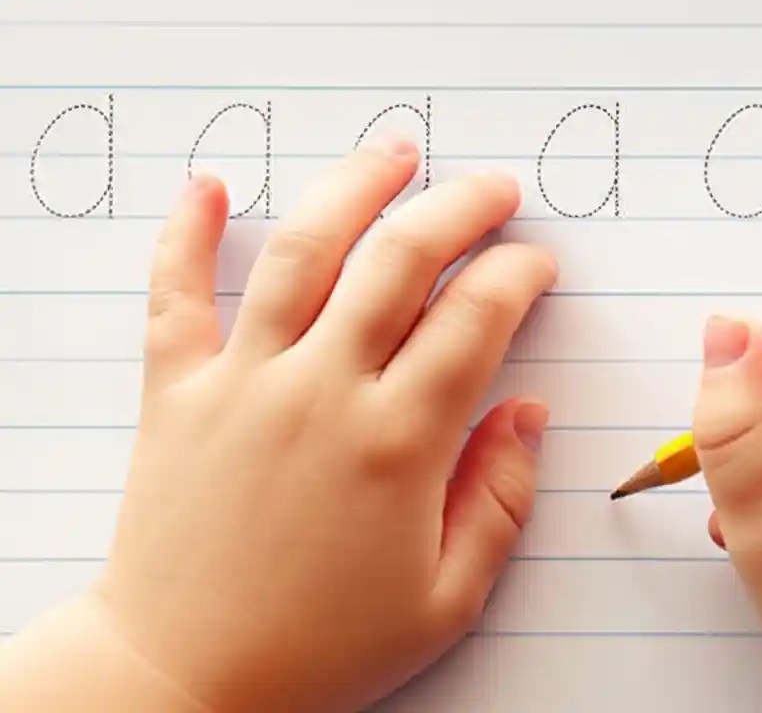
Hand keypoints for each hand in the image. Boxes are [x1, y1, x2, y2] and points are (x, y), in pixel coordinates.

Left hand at [0, 137, 556, 711]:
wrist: (185, 679)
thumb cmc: (319, 649)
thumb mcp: (446, 598)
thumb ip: (500, 498)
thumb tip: (527, 415)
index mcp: (397, 443)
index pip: (475, 320)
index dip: (518, 275)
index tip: (536, 264)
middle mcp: (321, 392)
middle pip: (401, 260)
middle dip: (460, 208)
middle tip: (493, 188)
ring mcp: (243, 383)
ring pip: (303, 251)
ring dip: (356, 187)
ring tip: (395, 151)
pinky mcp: (176, 393)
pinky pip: (175, 294)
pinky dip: (186, 233)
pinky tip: (211, 186)